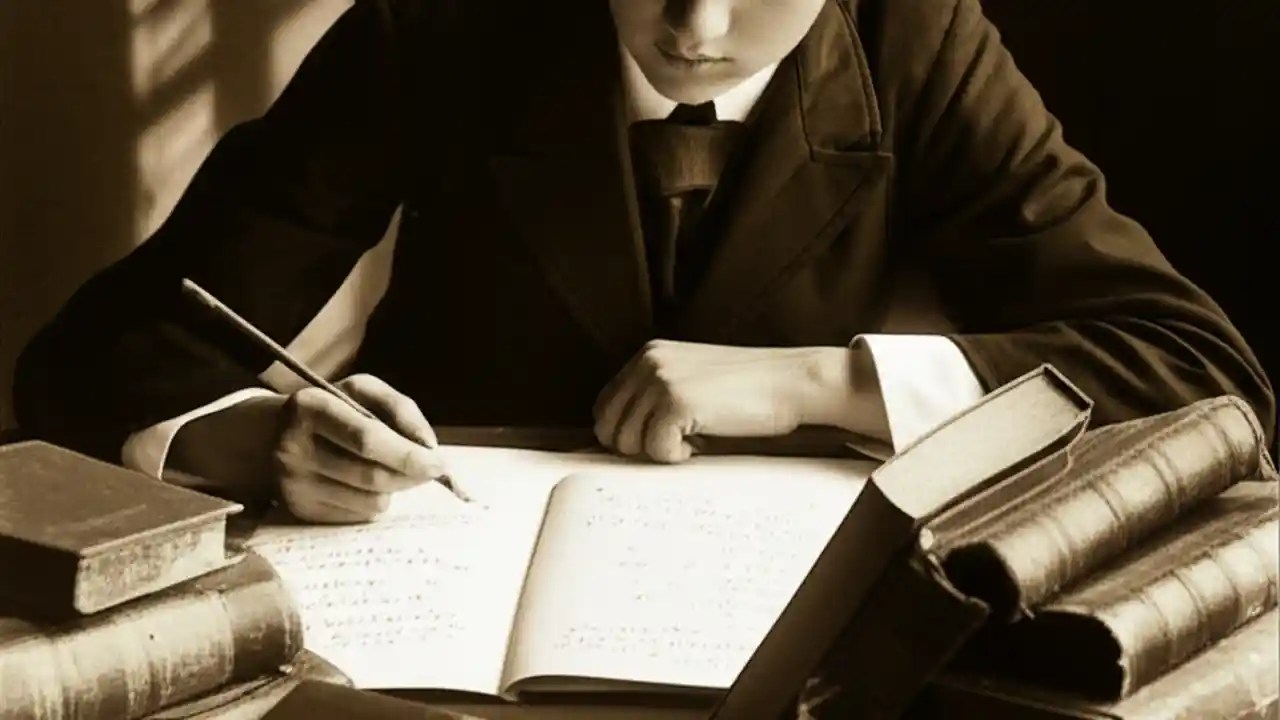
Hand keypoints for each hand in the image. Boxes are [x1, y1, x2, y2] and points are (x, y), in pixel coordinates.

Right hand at [274, 374, 445, 522]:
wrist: (263, 438)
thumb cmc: (326, 409)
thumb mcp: (358, 390)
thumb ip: (400, 407)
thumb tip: (427, 445)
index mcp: (311, 408)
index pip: (368, 439)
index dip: (408, 454)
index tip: (438, 461)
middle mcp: (296, 449)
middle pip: (373, 476)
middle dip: (412, 474)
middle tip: (430, 468)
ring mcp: (295, 486)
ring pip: (372, 501)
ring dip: (394, 487)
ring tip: (389, 468)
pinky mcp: (300, 512)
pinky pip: (359, 515)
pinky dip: (374, 501)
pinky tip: (363, 483)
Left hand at [593, 340, 858, 462]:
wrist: (792, 381)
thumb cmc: (749, 390)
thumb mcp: (692, 381)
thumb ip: (655, 399)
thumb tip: (621, 441)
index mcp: (649, 355)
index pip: (605, 406)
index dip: (627, 434)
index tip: (656, 442)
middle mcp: (648, 362)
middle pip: (608, 428)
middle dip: (639, 448)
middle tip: (677, 444)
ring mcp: (660, 380)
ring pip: (627, 443)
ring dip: (659, 451)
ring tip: (694, 438)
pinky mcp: (676, 402)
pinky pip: (655, 450)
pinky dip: (678, 456)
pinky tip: (703, 441)